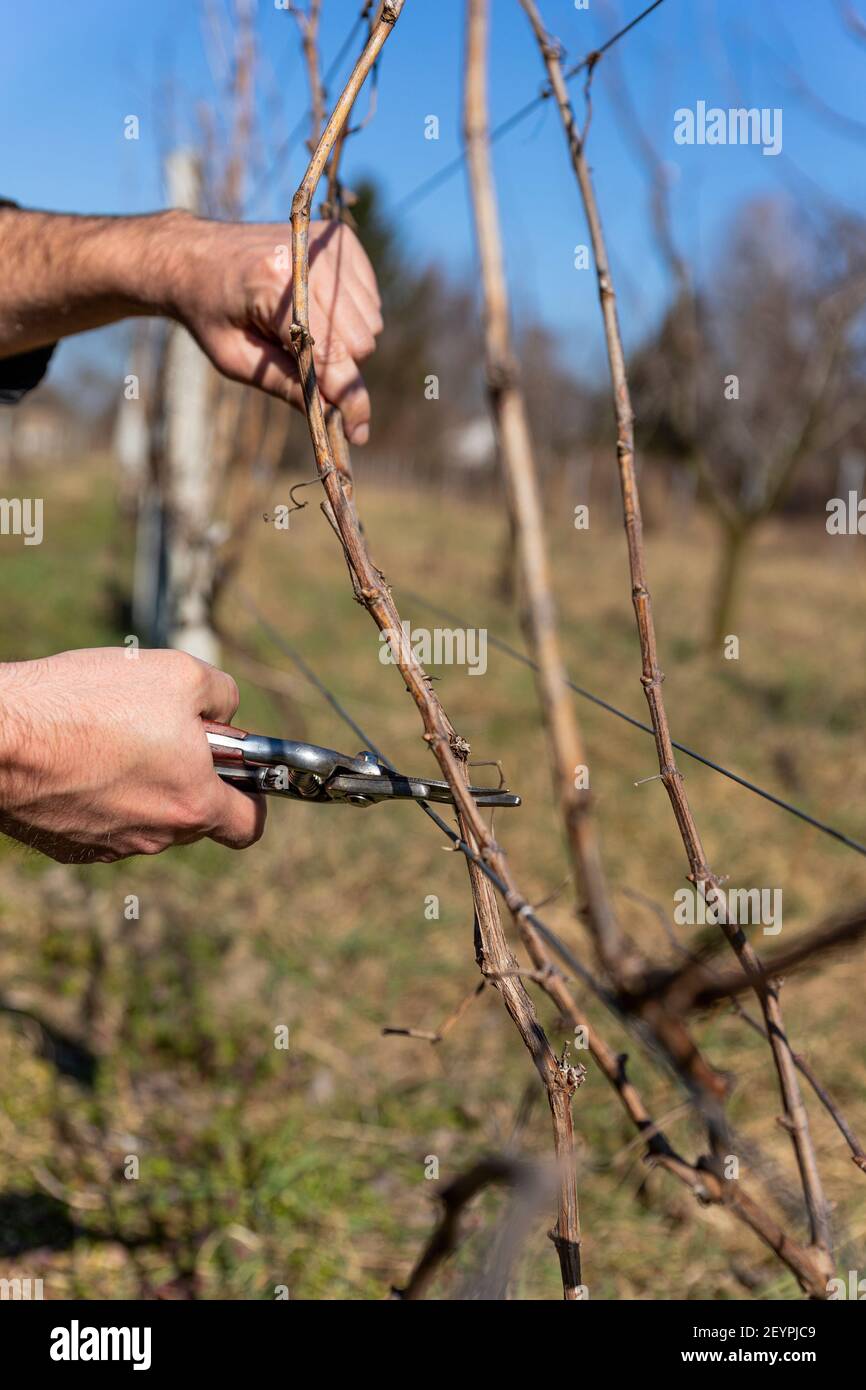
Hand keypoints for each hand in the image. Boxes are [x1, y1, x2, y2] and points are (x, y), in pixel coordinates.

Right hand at [0, 648, 265, 862]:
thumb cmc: (89, 701)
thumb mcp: (178, 674)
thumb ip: (221, 696)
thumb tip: (225, 713)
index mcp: (194, 804)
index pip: (247, 825)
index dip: (252, 795)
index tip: (237, 767)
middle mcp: (156, 837)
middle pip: (194, 815)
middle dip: (190, 776)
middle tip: (162, 730)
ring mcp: (109, 847)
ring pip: (147, 816)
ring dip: (142, 781)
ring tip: (110, 734)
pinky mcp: (69, 846)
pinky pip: (103, 820)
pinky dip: (99, 793)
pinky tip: (78, 756)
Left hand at [167, 216, 382, 444]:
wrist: (195, 254)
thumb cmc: (211, 312)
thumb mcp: (236, 359)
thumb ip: (287, 386)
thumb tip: (333, 420)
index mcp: (274, 288)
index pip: (331, 356)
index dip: (348, 400)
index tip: (359, 433)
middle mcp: (310, 259)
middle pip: (360, 344)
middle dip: (339, 367)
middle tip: (300, 360)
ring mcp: (329, 244)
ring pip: (371, 325)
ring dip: (346, 342)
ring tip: (302, 329)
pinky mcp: (342, 239)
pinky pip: (371, 302)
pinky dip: (350, 316)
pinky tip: (316, 309)